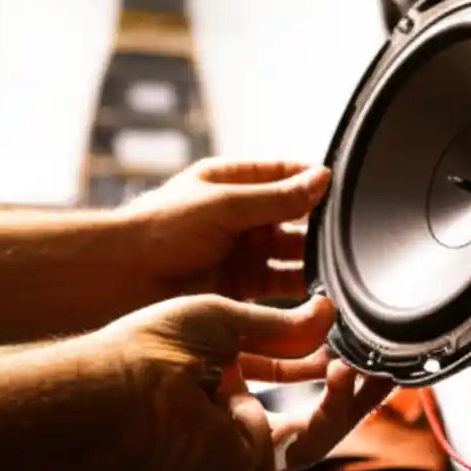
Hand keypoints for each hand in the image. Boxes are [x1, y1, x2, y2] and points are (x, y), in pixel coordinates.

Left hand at [77, 293, 393, 470]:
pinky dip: (337, 410)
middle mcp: (231, 405)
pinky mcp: (254, 459)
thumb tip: (326, 315)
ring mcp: (243, 434)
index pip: (282, 359)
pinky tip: (347, 376)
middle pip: (307, 395)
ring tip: (380, 363)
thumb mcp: (223, 315)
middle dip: (348, 374)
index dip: (317, 344)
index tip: (346, 326)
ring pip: (317, 421)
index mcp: (217, 367)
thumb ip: (281, 322)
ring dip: (354, 394)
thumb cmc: (146, 348)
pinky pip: (310, 438)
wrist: (119, 390)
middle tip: (379, 351)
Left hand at [119, 160, 331, 301]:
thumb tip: (323, 177)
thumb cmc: (159, 229)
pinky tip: (320, 296)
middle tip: (352, 238)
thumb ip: (277, 196)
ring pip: (294, 256)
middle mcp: (243, 218)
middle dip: (323, 228)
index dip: (317, 182)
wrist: (119, 280)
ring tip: (341, 270)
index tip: (349, 191)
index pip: (288, 175)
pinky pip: (281, 290)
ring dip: (316, 262)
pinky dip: (301, 293)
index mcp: (234, 183)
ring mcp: (243, 255)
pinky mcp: (241, 291)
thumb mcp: (224, 204)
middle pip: (298, 219)